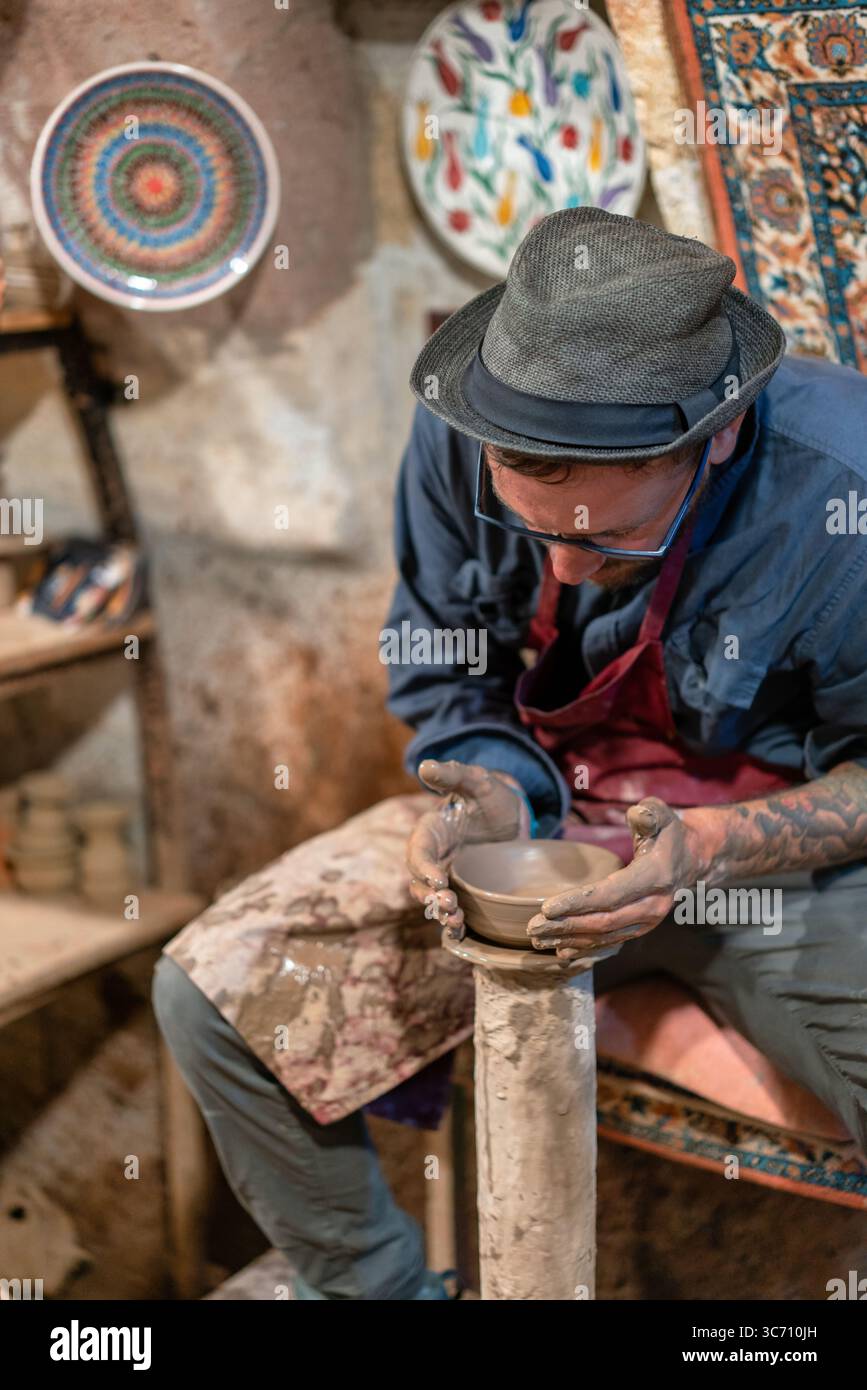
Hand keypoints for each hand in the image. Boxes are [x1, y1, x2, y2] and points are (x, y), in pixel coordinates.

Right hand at [407, 759, 530, 939]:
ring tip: (455, 923)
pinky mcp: (463, 889)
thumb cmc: (492, 795)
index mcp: (430, 830)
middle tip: (449, 907)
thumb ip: (453, 774)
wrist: (513, 815)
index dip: (424, 867)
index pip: (418, 851)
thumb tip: (424, 766)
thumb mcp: (477, 781)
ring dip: (440, 913)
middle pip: (420, 880)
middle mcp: (433, 855)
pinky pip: (450, 908)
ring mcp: (447, 874)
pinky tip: (461, 933)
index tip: (439, 880)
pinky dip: (452, 922)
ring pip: (432, 898)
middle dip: (430, 897)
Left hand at [527, 797, 707, 960]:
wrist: (692, 860)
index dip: (578, 903)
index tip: (547, 907)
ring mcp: (648, 921)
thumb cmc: (669, 834)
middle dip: (565, 926)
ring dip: (569, 939)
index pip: (611, 895)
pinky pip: (610, 942)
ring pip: (604, 936)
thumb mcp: (663, 815)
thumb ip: (650, 812)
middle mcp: (653, 906)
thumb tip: (636, 813)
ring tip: (537, 940)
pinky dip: (585, 948)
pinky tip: (561, 951)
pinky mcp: (640, 928)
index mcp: (655, 877)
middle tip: (533, 928)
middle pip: (603, 922)